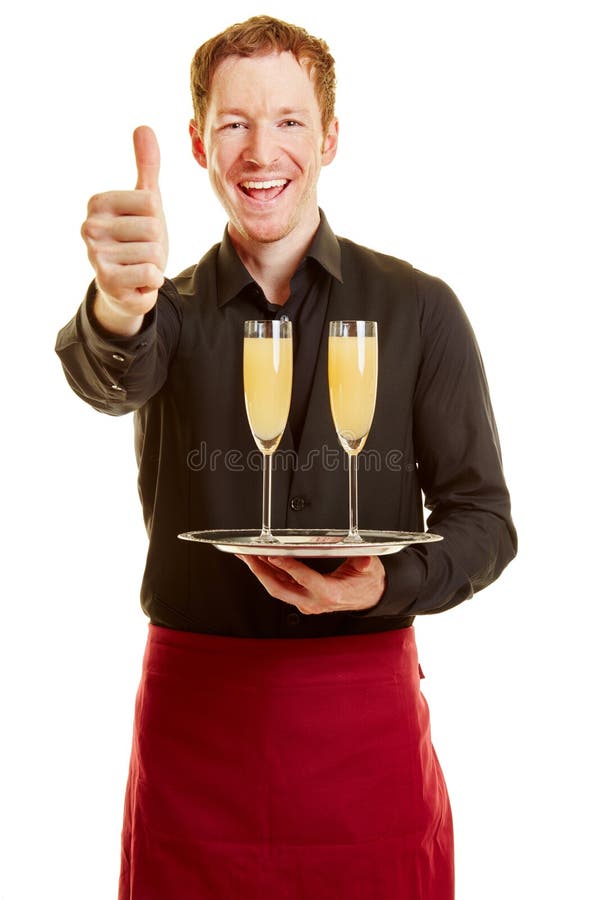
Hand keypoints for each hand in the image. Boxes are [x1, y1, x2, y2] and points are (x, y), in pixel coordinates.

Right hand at [80, 126, 168, 334]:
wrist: (127, 285)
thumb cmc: (136, 238)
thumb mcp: (146, 201)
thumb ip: (146, 166)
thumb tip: (144, 127)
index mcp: (98, 203)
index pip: (150, 203)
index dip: (155, 219)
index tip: (140, 229)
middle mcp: (89, 227)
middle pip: (154, 228)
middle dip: (156, 244)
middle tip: (140, 250)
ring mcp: (95, 256)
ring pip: (154, 253)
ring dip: (154, 264)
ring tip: (138, 265)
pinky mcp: (107, 282)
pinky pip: (151, 275)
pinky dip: (152, 282)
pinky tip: (137, 282)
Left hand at [236, 554, 385, 614]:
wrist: (369, 597)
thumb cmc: (367, 582)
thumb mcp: (370, 569)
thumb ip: (365, 564)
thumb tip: (364, 560)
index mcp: (329, 593)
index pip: (304, 579)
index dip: (288, 566)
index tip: (273, 555)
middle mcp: (314, 601)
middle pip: (280, 588)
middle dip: (261, 571)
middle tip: (247, 555)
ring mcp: (305, 602)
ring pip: (277, 588)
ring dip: (260, 572)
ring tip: (245, 555)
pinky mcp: (301, 599)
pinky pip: (281, 587)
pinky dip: (268, 574)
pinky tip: (258, 562)